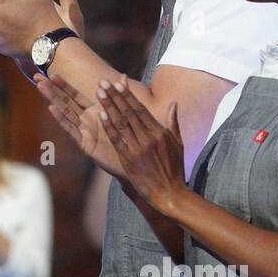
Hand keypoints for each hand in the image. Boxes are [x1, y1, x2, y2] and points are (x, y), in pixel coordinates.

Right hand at [36, 71, 123, 175]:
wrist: (134, 160)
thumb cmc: (127, 137)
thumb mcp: (124, 112)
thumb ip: (121, 94)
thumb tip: (122, 75)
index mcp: (92, 112)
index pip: (74, 95)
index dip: (63, 85)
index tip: (52, 74)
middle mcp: (84, 120)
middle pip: (65, 102)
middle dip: (51, 89)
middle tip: (38, 78)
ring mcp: (82, 131)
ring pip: (64, 112)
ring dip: (52, 99)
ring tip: (41, 87)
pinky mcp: (83, 143)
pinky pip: (71, 129)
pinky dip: (61, 118)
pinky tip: (51, 108)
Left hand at [95, 75, 185, 213]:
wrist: (170, 193)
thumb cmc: (174, 169)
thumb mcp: (178, 143)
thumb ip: (173, 122)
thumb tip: (173, 103)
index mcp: (159, 132)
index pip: (141, 109)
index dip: (128, 95)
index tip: (118, 83)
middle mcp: (148, 138)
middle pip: (128, 112)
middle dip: (115, 96)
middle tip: (103, 82)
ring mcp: (138, 148)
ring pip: (121, 123)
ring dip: (109, 106)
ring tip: (99, 93)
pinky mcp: (129, 160)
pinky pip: (117, 140)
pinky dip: (109, 127)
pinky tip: (101, 115)